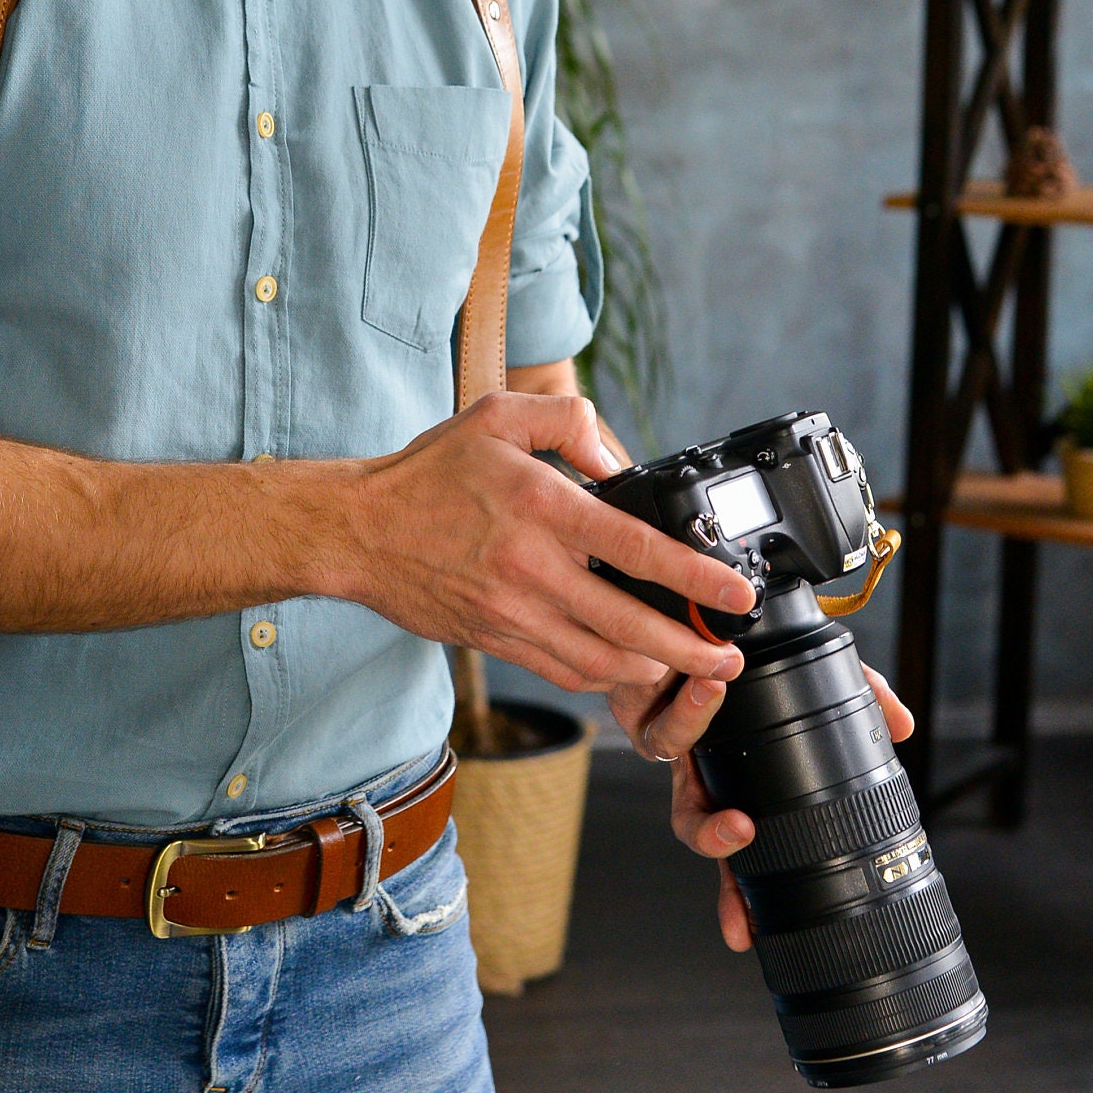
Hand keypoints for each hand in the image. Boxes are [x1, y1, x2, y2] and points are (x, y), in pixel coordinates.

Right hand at [337, 390, 754, 693]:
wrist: (357, 530)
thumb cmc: (428, 473)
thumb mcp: (498, 415)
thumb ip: (568, 421)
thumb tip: (618, 462)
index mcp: (539, 505)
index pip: (634, 548)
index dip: (694, 577)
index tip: (735, 595)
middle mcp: (529, 565)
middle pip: (629, 622)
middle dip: (690, 648)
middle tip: (729, 659)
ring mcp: (511, 610)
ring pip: (600, 659)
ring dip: (653, 670)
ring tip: (691, 668)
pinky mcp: (495, 638)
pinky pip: (562, 670)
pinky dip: (604, 676)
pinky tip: (629, 669)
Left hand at [615, 662, 916, 949]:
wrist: (686, 611)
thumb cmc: (746, 653)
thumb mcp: (809, 674)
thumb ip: (858, 696)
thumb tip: (903, 726)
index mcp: (736, 782)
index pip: (739, 854)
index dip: (740, 897)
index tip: (746, 936)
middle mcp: (698, 773)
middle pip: (697, 829)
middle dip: (715, 843)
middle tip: (741, 830)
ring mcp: (668, 746)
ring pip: (668, 766)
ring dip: (701, 739)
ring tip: (724, 704)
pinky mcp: (641, 712)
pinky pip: (661, 723)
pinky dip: (691, 703)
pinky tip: (711, 680)